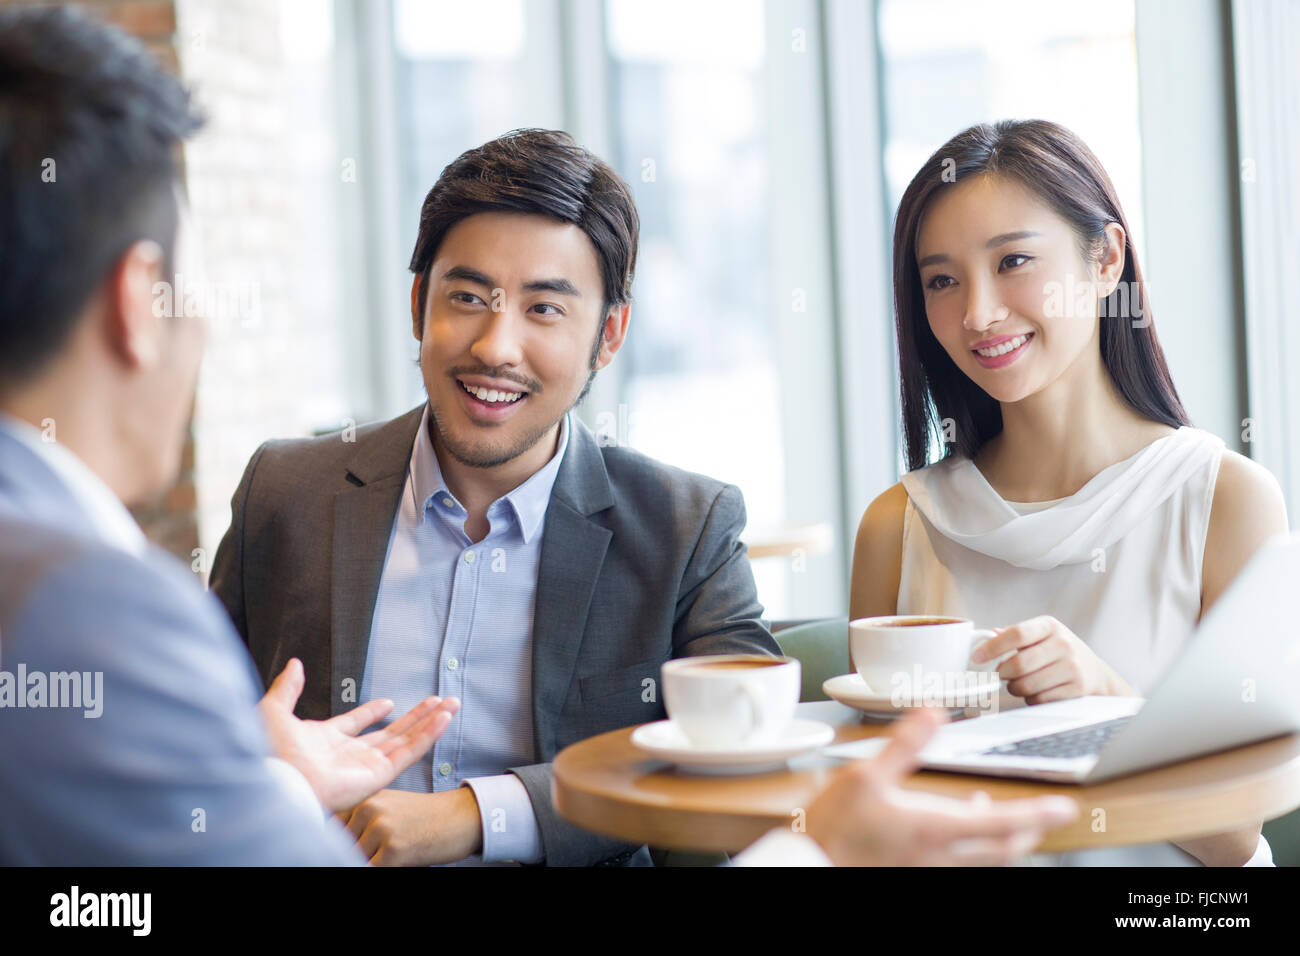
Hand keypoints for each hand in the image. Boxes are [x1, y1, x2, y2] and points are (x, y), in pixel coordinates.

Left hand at [256, 658, 459, 812]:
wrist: (275, 779)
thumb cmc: (268, 752)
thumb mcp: (274, 710)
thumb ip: (287, 688)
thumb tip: (294, 664)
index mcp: (325, 741)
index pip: (355, 724)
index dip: (371, 712)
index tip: (388, 702)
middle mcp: (348, 755)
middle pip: (390, 732)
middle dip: (415, 716)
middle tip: (436, 700)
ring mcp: (365, 766)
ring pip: (406, 741)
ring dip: (430, 722)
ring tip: (450, 704)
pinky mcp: (378, 776)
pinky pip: (409, 753)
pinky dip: (428, 735)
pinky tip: (443, 718)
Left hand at [341, 787, 483, 865]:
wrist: (460, 818)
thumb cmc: (424, 818)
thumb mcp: (388, 808)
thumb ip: (360, 820)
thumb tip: (331, 843)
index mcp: (365, 798)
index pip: (330, 826)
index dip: (332, 842)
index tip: (341, 846)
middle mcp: (369, 809)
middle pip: (339, 846)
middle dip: (347, 854)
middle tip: (374, 850)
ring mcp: (381, 828)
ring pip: (352, 858)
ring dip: (366, 860)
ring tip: (387, 854)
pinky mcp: (393, 849)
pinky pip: (369, 869)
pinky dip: (378, 868)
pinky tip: (394, 861)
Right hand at [806, 708, 1077, 864]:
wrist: (810, 865)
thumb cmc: (835, 828)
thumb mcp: (864, 775)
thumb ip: (904, 744)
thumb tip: (934, 713)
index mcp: (935, 828)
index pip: (1004, 822)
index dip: (1039, 813)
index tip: (1066, 806)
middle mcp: (941, 856)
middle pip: (1005, 848)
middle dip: (1030, 829)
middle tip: (1045, 813)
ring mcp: (931, 870)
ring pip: (987, 860)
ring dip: (1004, 839)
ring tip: (998, 815)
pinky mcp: (917, 873)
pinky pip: (963, 865)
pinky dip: (976, 848)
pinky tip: (956, 830)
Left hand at [971, 615, 1136, 703]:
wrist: (1094, 672)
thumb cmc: (1057, 652)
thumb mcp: (1040, 635)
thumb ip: (1012, 635)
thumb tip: (987, 634)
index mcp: (1049, 626)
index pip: (1016, 633)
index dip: (992, 647)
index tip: (976, 657)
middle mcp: (1063, 644)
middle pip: (1019, 664)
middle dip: (1001, 673)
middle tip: (997, 675)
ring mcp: (1072, 667)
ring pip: (1027, 685)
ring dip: (1015, 688)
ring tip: (1018, 683)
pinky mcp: (1076, 688)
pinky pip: (1040, 699)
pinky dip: (1030, 698)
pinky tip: (1036, 691)